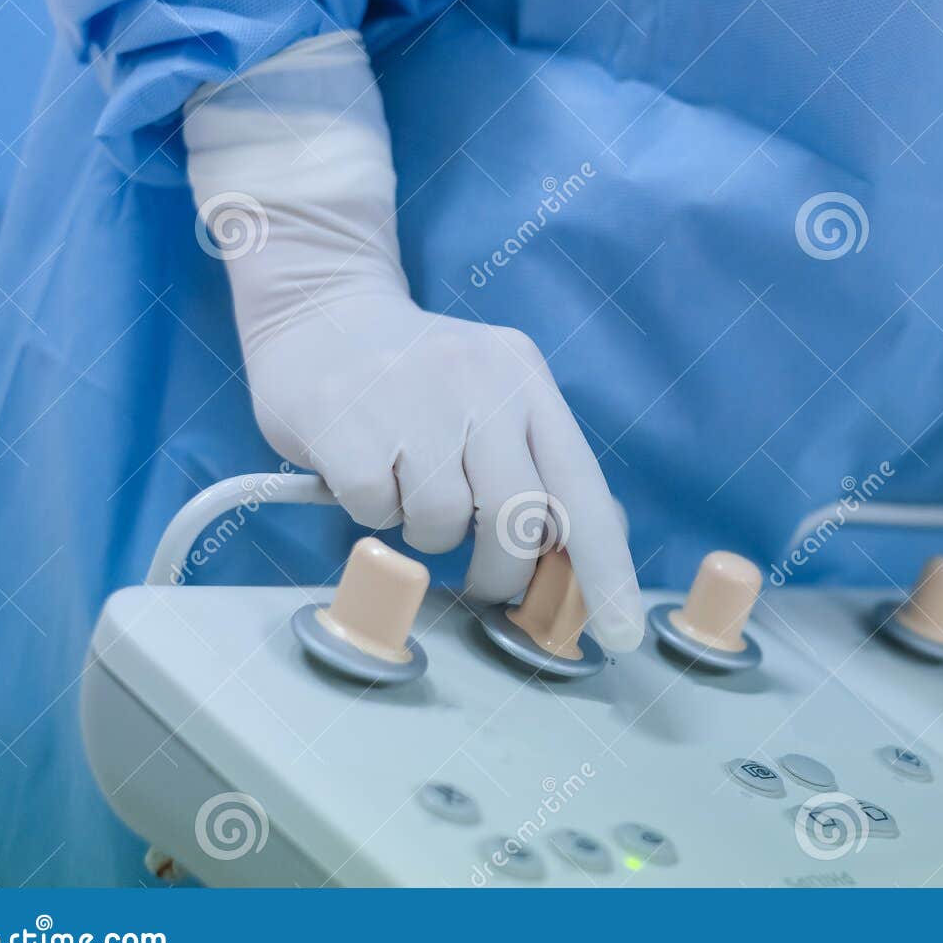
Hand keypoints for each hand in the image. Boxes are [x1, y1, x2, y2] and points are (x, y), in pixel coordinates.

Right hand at [246, 294, 640, 648]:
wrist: (318, 308)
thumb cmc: (416, 378)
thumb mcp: (493, 396)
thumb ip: (538, 463)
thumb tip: (586, 550)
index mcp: (526, 378)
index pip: (581, 488)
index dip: (607, 569)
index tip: (623, 634)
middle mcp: (481, 381)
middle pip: (518, 519)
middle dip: (503, 571)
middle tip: (484, 579)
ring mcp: (412, 398)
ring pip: (443, 524)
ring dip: (426, 533)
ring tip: (408, 488)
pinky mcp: (348, 421)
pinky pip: (378, 514)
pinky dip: (372, 513)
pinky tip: (363, 470)